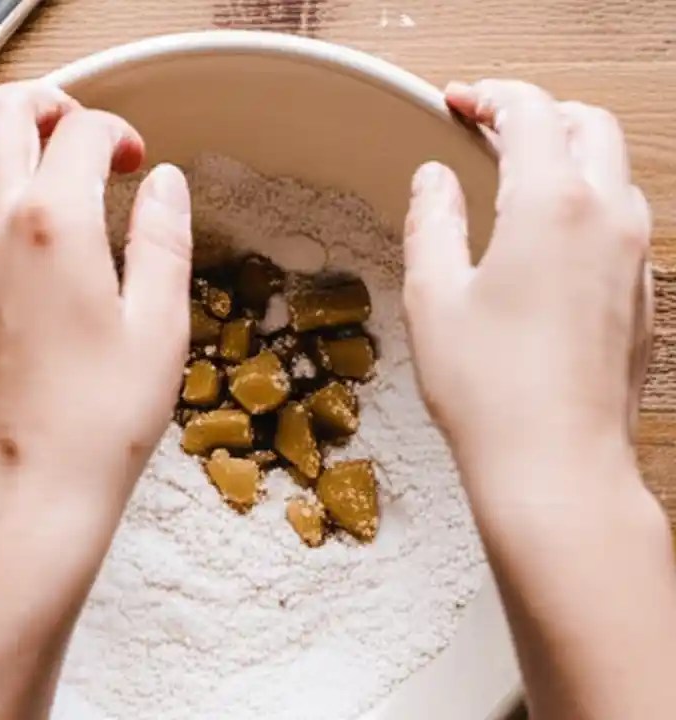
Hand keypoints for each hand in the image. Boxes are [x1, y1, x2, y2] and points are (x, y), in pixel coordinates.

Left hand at [0, 82, 190, 719]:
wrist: (24, 492)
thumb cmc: (100, 420)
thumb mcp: (160, 326)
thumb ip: (163, 239)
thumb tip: (165, 185)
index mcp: (53, 222)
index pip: (80, 131)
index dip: (117, 131)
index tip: (139, 161)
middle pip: (1, 115)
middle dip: (49, 105)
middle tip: (86, 135)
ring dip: (11, 149)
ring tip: (58, 182)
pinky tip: (25, 241)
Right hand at [403, 79, 652, 486]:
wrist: (556, 468)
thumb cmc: (488, 389)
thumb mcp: (433, 296)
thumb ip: (433, 222)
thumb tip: (434, 180)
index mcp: (552, 205)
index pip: (531, 112)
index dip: (489, 97)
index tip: (456, 104)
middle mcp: (608, 218)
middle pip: (589, 125)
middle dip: (538, 114)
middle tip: (487, 130)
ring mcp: (636, 257)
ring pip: (614, 172)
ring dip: (568, 157)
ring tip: (514, 182)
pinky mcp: (643, 295)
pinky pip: (622, 224)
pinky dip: (585, 207)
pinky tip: (543, 243)